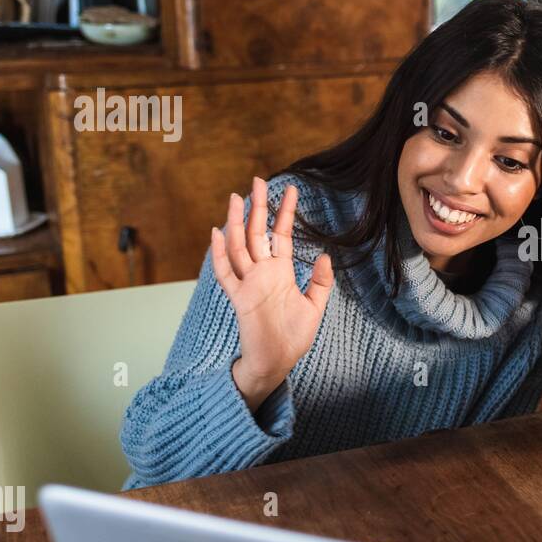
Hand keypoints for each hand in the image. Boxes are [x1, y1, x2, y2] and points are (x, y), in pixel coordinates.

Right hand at [210, 176, 334, 410]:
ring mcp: (248, 283)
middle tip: (258, 180)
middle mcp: (262, 273)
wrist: (277, 361)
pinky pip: (226, 272)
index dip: (285, 213)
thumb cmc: (293, 336)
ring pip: (239, 246)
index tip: (291, 190)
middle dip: (258, 207)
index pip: (280, 235)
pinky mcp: (238, 297)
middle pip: (256, 233)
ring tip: (235, 197)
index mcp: (280, 272)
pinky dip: (220, 253)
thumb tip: (324, 255)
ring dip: (236, 222)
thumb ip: (320, 281)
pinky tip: (217, 232)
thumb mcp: (314, 306)